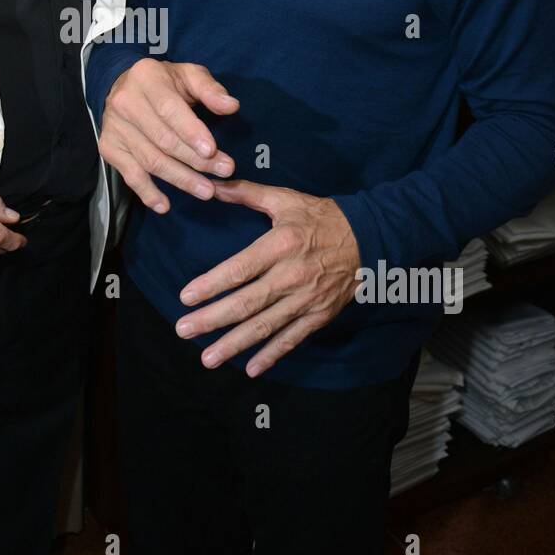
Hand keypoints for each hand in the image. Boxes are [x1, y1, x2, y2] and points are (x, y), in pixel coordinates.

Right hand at [98, 58, 238, 212]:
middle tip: (224, 172)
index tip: (212, 150)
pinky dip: (147, 192)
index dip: (191, 132)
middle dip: (195, 159)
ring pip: (151, 160)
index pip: (169, 109)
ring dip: (180, 179)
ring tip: (206, 191)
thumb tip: (231, 106)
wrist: (123, 85)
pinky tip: (164, 205)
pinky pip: (130, 174)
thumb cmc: (165, 82)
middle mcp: (125, 102)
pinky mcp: (109, 148)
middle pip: (163, 139)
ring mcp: (114, 127)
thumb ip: (210, 89)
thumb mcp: (189, 75)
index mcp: (146, 78)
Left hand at [175, 181, 360, 375]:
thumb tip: (213, 185)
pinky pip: (292, 339)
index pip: (239, 269)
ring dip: (234, 344)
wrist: (371, 238)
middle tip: (183, 330)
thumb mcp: (286, 199)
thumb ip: (247, 193)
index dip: (211, 285)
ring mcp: (306, 299)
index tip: (185, 297)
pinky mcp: (319, 315)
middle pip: (246, 303)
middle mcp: (292, 275)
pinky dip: (272, 355)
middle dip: (212, 319)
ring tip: (207, 358)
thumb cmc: (322, 217)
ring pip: (265, 326)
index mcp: (281, 245)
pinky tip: (250, 369)